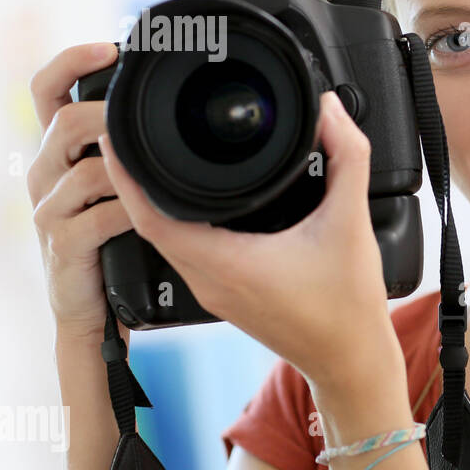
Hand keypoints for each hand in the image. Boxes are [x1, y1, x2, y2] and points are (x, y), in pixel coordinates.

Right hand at [27, 41, 134, 344]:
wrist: (91, 306)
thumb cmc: (111, 239)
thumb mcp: (115, 184)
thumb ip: (130, 148)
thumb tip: (173, 108)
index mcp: (56, 150)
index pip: (46, 88)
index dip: (72, 61)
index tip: (110, 47)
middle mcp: (44, 172)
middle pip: (66, 121)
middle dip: (110, 115)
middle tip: (146, 119)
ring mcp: (48, 208)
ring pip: (87, 168)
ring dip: (130, 169)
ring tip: (162, 173)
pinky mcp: (62, 242)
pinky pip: (102, 215)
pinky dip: (134, 211)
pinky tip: (155, 214)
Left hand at [99, 88, 400, 388]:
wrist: (351, 359)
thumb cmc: (348, 305)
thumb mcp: (353, 221)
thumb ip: (348, 157)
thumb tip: (331, 110)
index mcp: (226, 264)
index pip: (148, 216)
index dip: (126, 176)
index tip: (117, 136)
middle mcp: (209, 281)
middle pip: (148, 225)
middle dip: (133, 180)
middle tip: (131, 135)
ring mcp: (214, 291)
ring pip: (165, 240)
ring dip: (152, 203)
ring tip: (153, 159)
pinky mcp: (226, 295)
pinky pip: (186, 252)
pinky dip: (179, 222)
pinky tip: (195, 200)